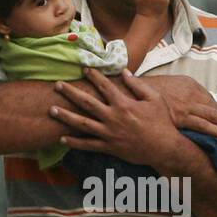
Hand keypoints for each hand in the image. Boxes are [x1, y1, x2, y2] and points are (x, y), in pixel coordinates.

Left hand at [48, 69, 184, 169]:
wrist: (164, 148)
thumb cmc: (161, 122)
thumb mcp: (154, 99)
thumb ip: (138, 85)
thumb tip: (124, 72)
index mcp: (123, 104)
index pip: (104, 86)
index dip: (93, 75)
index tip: (83, 68)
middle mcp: (113, 118)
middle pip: (87, 103)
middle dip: (71, 92)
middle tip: (57, 85)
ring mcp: (109, 134)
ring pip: (82, 124)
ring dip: (66, 116)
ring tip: (52, 110)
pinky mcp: (109, 147)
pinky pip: (88, 145)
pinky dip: (75, 143)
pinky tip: (62, 139)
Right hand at [151, 75, 216, 135]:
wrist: (133, 90)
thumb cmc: (148, 89)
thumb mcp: (167, 84)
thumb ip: (180, 92)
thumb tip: (187, 102)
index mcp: (189, 84)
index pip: (208, 99)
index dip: (216, 110)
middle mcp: (191, 94)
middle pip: (213, 108)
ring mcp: (186, 106)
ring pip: (210, 116)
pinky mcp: (180, 117)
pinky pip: (199, 125)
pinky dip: (211, 130)